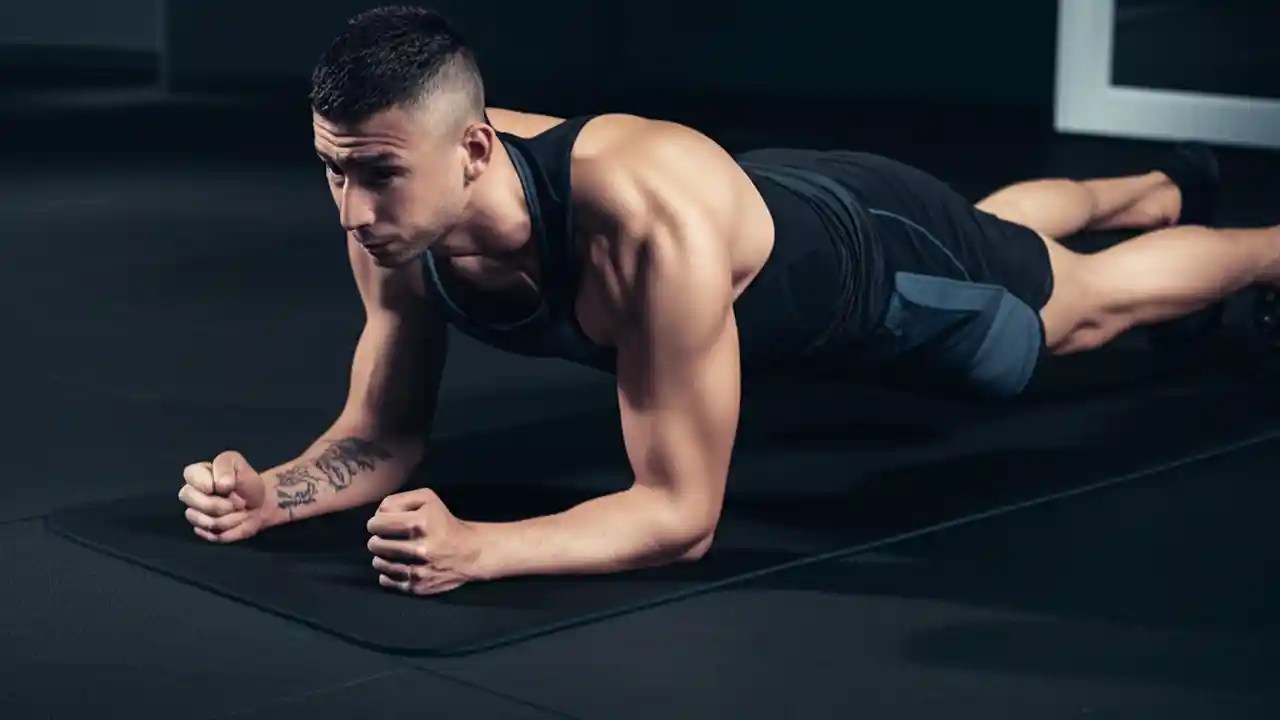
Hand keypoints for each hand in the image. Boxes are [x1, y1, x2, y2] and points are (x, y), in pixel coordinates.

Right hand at [179, 450, 272, 542]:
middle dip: (218, 503)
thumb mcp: (239, 465)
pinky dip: (227, 531)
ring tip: (241, 512)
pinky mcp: (203, 530)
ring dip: (227, 518)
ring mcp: (195, 512)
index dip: (207, 482)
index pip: (190, 474)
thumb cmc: (247, 483)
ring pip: (198, 518)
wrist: (260, 505)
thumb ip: (226, 466)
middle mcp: (192, 493)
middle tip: (238, 503)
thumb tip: (220, 485)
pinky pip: (207, 534)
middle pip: (188, 497)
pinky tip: (236, 524)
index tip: (227, 486)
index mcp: (198, 473)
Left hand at [366, 488, 481, 595]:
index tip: (382, 524)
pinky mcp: (417, 587)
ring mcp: (418, 571)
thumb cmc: (444, 522)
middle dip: (377, 539)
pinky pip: (386, 580)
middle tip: (386, 538)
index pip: (377, 523)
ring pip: (379, 563)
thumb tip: (378, 513)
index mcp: (421, 524)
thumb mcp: (427, 499)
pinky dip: (387, 573)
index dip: (376, 522)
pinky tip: (397, 566)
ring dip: (381, 556)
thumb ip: (399, 500)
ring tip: (391, 552)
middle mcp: (419, 549)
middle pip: (375, 544)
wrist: (470, 552)